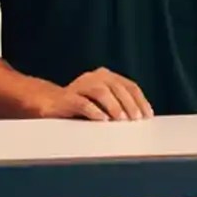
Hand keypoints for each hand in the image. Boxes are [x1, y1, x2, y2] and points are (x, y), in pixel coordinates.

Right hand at [35, 68, 153, 120]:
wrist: (50, 103)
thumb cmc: (82, 105)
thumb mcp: (104, 103)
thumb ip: (120, 105)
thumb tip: (141, 118)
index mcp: (107, 77)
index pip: (129, 86)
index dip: (140, 100)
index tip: (147, 115)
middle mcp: (95, 77)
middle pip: (117, 87)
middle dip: (129, 104)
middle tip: (135, 119)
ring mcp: (80, 85)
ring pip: (101, 92)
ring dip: (113, 106)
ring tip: (121, 120)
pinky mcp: (67, 98)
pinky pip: (82, 103)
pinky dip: (94, 111)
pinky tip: (102, 120)